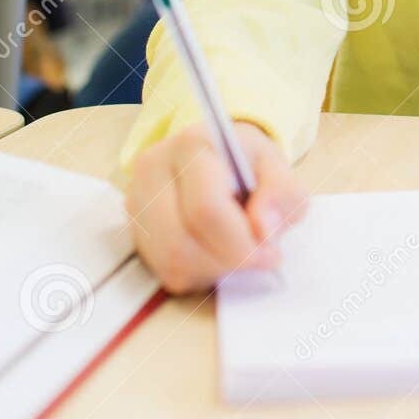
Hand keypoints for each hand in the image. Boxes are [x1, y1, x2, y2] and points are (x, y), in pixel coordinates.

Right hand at [125, 122, 308, 293]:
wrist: (219, 156)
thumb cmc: (247, 163)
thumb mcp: (278, 167)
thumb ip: (282, 194)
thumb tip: (263, 231)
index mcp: (190, 146)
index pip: (206, 210)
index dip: (242, 243)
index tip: (271, 251)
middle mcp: (153, 170)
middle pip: (182, 242)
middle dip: (228, 261)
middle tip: (259, 256)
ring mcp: (137, 201)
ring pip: (171, 261)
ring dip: (214, 270)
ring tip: (238, 252)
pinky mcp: (136, 229)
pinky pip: (165, 270)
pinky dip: (199, 272)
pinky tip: (217, 254)